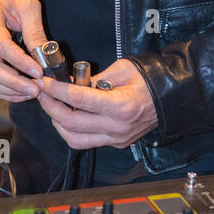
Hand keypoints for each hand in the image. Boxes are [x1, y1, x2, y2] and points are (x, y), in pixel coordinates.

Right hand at [0, 0, 47, 100]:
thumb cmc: (11, 0)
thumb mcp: (27, 6)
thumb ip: (35, 30)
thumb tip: (44, 56)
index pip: (0, 45)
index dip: (19, 61)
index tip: (38, 71)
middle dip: (15, 82)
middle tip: (37, 88)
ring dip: (11, 90)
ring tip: (33, 92)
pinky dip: (7, 92)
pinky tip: (23, 93)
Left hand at [36, 58, 157, 149]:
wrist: (171, 97)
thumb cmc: (149, 80)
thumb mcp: (123, 69)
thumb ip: (96, 79)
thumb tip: (72, 83)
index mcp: (119, 106)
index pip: (78, 100)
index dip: (56, 90)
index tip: (44, 81)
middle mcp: (116, 127)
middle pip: (71, 123)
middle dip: (50, 107)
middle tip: (42, 92)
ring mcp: (116, 139)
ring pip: (74, 139)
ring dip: (57, 123)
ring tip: (51, 106)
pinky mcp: (116, 144)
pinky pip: (86, 142)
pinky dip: (71, 131)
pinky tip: (66, 116)